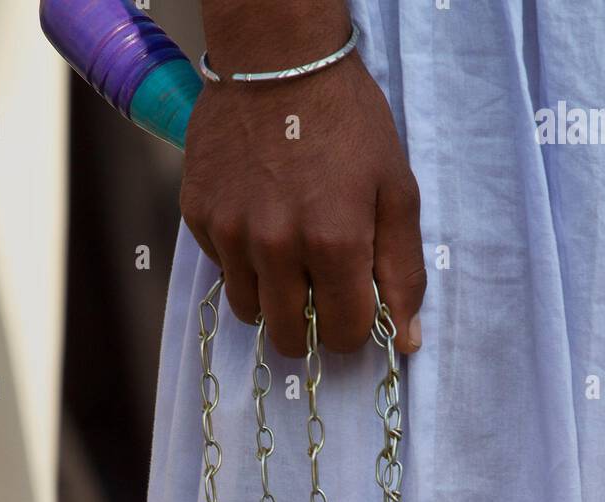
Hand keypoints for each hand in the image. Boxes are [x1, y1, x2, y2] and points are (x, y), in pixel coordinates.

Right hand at [180, 51, 425, 356]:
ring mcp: (229, 233)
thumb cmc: (346, 121)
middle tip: (319, 293)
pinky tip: (259, 218)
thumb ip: (402, 270)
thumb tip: (406, 339)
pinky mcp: (198, 216)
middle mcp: (275, 247)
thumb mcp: (395, 190)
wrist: (276, 58)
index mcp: (333, 243)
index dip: (353, 328)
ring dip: (271, 298)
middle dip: (310, 327)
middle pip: (288, 337)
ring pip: (248, 310)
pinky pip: (221, 268)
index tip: (354, 307)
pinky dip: (241, 259)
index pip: (342, 335)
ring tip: (287, 255)